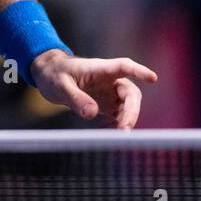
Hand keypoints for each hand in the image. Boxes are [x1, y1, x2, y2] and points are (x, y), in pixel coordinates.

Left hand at [29, 50, 157, 129]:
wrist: (48, 75)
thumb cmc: (53, 74)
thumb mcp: (59, 85)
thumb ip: (76, 98)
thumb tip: (92, 113)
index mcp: (99, 69)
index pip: (123, 67)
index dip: (139, 71)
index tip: (152, 78)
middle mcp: (109, 79)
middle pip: (130, 93)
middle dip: (132, 110)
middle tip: (125, 127)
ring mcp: (109, 92)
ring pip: (128, 105)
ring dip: (127, 119)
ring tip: (121, 134)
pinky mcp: (106, 103)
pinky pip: (119, 114)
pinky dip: (119, 123)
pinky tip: (113, 134)